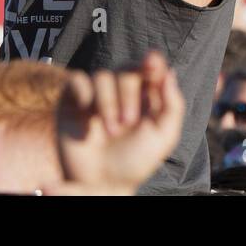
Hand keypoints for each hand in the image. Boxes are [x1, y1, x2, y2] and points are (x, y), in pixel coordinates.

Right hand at [54, 51, 184, 194]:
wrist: (102, 184)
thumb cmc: (135, 162)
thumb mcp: (163, 137)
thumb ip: (172, 106)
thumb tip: (169, 72)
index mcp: (145, 96)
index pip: (149, 68)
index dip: (152, 62)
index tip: (153, 64)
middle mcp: (120, 91)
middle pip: (127, 70)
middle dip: (129, 95)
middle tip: (127, 122)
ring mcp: (96, 94)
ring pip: (102, 75)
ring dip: (108, 103)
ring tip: (110, 130)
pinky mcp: (73, 100)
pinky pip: (77, 81)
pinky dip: (84, 96)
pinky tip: (88, 122)